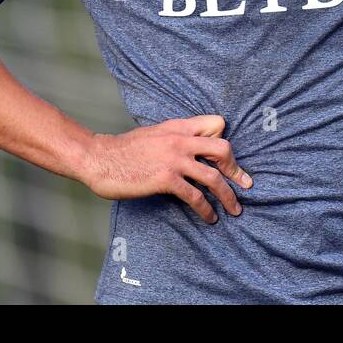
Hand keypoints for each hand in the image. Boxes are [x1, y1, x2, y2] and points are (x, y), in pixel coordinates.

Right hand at [84, 114, 252, 223]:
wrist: (99, 158)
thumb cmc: (124, 149)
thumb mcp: (154, 133)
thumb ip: (175, 137)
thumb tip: (191, 148)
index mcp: (178, 127)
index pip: (217, 124)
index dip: (224, 139)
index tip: (224, 159)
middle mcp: (180, 140)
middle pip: (223, 149)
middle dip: (236, 170)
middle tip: (244, 184)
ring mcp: (174, 160)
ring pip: (213, 177)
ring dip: (228, 196)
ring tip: (235, 210)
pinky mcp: (166, 179)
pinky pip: (195, 196)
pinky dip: (206, 209)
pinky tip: (210, 217)